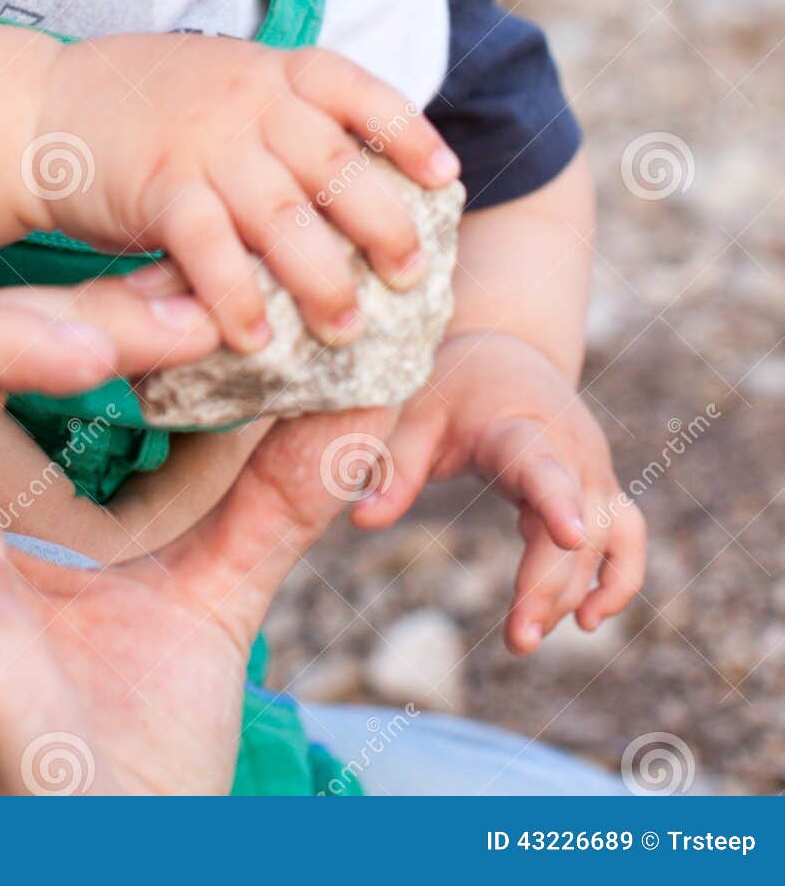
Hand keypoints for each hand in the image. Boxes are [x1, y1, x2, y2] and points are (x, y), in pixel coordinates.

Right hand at [28, 34, 459, 351]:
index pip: (358, 90)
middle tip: (410, 278)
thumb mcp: (224, 82)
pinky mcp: (158, 185)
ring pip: (285, 215)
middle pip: (337, 165)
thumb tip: (354, 185)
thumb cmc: (144, 107)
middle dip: (384, 225)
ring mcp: (204, 141)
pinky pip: (211, 248)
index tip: (446, 176)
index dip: (408, 132)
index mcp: (272, 70)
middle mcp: (248, 99)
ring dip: (323, 279)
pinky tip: (256, 340)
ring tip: (347, 329)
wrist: (40, 105)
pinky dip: (237, 297)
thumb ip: (282, 119)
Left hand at [349, 332, 645, 654]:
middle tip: (517, 640)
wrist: (505, 348)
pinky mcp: (599, 487)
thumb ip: (394, 467)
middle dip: (551, 584)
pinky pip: (627, 536)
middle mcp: (569, 449)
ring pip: (605, 540)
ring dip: (576, 592)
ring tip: (526, 638)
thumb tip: (361, 520)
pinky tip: (587, 621)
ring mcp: (591, 469)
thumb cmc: (454, 383)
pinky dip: (619, 578)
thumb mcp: (415, 413)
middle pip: (578, 523)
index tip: (571, 537)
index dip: (558, 500)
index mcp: (520, 427)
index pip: (544, 465)